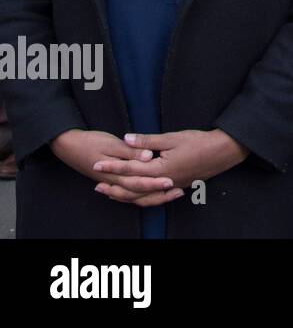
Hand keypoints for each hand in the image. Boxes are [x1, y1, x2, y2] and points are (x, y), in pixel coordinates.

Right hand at [50, 129, 182, 207]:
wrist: (67, 146)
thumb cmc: (89, 142)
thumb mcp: (110, 143)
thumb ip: (129, 151)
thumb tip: (148, 156)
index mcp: (114, 173)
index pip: (138, 182)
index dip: (156, 183)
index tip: (172, 182)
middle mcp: (113, 182)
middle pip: (139, 193)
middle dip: (159, 193)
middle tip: (179, 191)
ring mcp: (111, 183)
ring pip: (133, 196)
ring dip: (152, 196)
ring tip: (171, 194)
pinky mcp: (111, 180)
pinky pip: (127, 193)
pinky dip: (140, 195)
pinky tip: (151, 192)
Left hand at [89, 130, 248, 204]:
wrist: (224, 152)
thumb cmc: (200, 142)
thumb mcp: (173, 138)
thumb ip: (148, 140)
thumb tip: (126, 138)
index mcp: (161, 169)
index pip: (130, 169)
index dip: (112, 166)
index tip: (97, 163)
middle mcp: (163, 182)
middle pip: (132, 188)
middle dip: (113, 185)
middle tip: (96, 183)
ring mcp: (170, 187)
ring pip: (142, 197)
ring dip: (124, 195)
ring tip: (109, 193)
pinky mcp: (176, 187)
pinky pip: (153, 198)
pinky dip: (140, 198)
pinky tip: (135, 195)